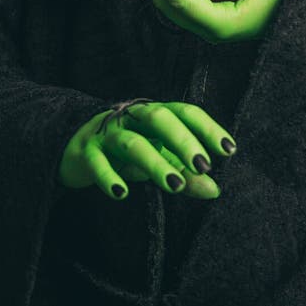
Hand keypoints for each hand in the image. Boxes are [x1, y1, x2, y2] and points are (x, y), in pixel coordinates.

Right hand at [57, 99, 237, 200]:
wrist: (77, 148)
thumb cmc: (127, 152)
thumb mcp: (158, 159)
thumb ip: (186, 174)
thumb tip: (215, 190)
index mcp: (155, 114)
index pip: (185, 112)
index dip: (207, 128)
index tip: (229, 150)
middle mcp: (133, 117)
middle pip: (159, 119)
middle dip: (183, 140)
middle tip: (203, 165)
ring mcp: (108, 133)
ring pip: (132, 142)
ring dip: (155, 162)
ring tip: (174, 185)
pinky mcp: (86, 151)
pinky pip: (97, 162)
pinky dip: (109, 177)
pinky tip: (121, 193)